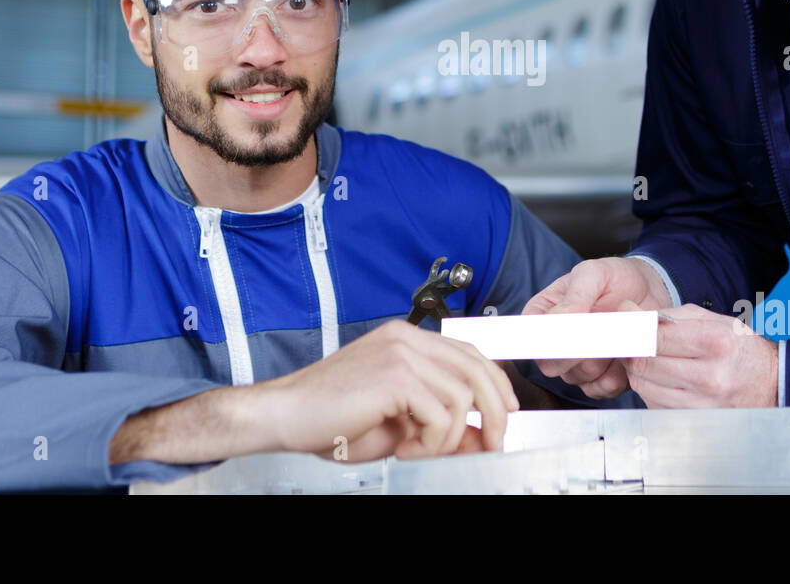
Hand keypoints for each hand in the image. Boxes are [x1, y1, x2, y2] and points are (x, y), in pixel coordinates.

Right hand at [258, 320, 517, 461]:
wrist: (284, 415)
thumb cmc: (329, 418)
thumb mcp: (397, 422)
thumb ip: (440, 423)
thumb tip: (480, 437)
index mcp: (406, 339)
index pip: (469, 353)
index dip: (495, 384)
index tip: (504, 413)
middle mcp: (407, 338)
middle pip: (478, 369)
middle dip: (494, 413)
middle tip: (488, 444)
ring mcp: (402, 352)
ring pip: (462, 397)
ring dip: (448, 438)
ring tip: (417, 450)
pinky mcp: (397, 374)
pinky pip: (442, 415)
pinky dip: (431, 443)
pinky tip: (404, 448)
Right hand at [521, 256, 671, 398]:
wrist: (648, 292)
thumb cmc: (614, 278)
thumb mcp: (594, 273)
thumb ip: (576, 294)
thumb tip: (560, 317)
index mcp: (543, 314)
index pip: (530, 335)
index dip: (547, 338)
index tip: (574, 331)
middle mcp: (555, 343)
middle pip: (550, 364)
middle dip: (578, 351)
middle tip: (603, 330)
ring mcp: (576, 364)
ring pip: (576, 377)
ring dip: (600, 361)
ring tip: (618, 334)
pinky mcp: (598, 379)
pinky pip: (599, 389)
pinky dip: (615, 375)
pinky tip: (625, 353)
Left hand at [620, 303, 777, 408]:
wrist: (771, 385)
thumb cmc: (739, 349)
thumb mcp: (712, 321)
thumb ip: (668, 315)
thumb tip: (628, 310)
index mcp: (715, 343)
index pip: (654, 338)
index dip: (631, 330)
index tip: (623, 325)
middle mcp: (709, 377)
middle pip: (644, 364)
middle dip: (632, 351)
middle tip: (632, 342)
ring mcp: (702, 404)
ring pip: (643, 386)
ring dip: (638, 371)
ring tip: (649, 359)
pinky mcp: (694, 420)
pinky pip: (653, 403)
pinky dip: (650, 389)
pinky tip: (663, 379)